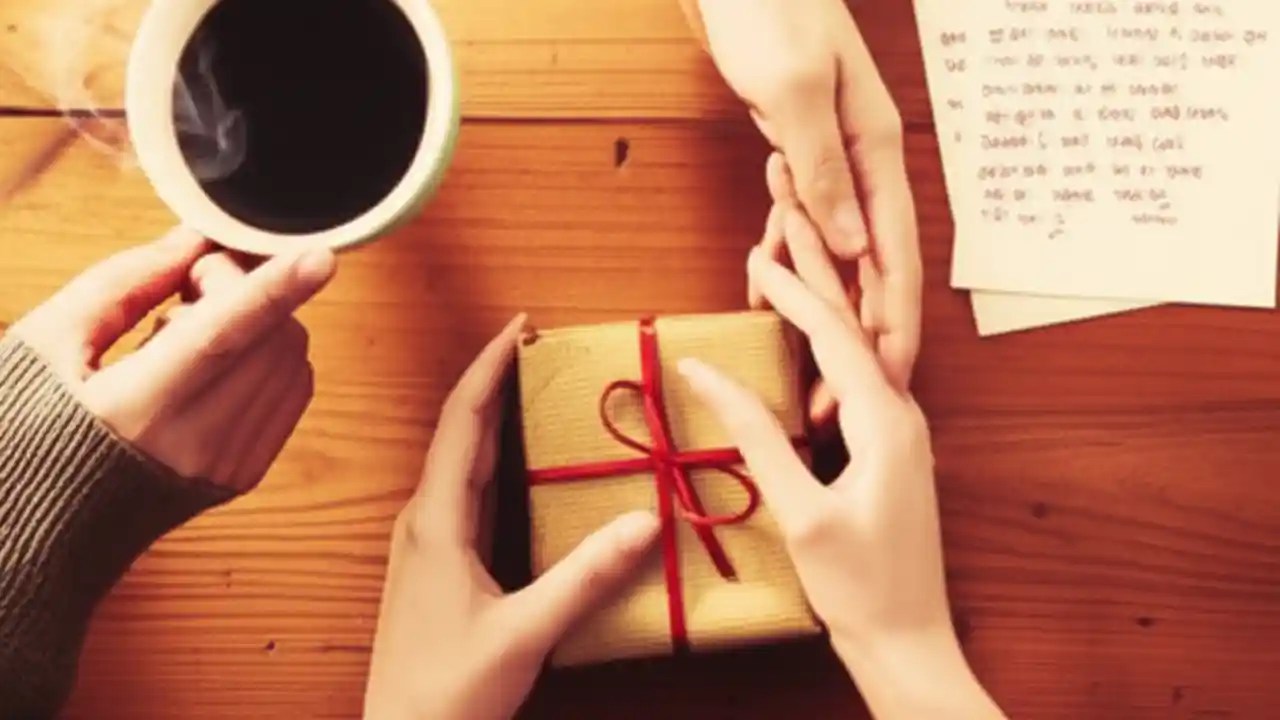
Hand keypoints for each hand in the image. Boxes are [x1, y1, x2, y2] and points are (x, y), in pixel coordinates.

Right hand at [10, 227, 334, 491]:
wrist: (36, 521)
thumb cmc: (28, 423)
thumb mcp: (49, 340)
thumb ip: (124, 283)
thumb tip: (196, 242)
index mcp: (136, 409)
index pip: (222, 337)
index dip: (273, 291)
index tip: (319, 257)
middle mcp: (194, 444)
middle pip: (268, 341)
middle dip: (245, 291)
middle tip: (188, 290)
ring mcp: (228, 465)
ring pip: (290, 363)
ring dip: (259, 326)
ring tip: (185, 336)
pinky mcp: (246, 474)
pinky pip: (291, 394)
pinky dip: (268, 360)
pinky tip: (209, 365)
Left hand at [364, 316, 659, 719]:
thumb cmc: (449, 692)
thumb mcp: (525, 634)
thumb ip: (585, 578)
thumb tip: (644, 522)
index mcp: (436, 521)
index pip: (463, 420)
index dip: (489, 365)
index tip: (522, 325)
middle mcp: (424, 520)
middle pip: (461, 431)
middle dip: (498, 382)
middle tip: (547, 348)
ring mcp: (426, 544)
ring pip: (462, 462)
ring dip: (496, 420)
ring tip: (539, 389)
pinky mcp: (435, 566)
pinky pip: (467, 493)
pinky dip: (496, 462)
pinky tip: (524, 465)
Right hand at [678, 209, 1002, 717]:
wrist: (909, 641)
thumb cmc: (860, 587)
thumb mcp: (800, 511)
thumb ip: (754, 435)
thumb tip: (703, 371)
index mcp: (888, 420)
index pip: (834, 331)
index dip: (794, 284)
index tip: (757, 244)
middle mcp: (902, 413)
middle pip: (852, 323)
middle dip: (820, 264)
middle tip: (791, 208)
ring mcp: (898, 431)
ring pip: (854, 347)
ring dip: (823, 297)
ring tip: (791, 252)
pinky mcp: (887, 449)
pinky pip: (854, 378)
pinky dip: (824, 344)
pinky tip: (805, 334)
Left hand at [681, 0, 920, 391]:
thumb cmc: (770, 8)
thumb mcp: (795, 87)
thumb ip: (823, 167)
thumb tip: (851, 246)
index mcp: (875, 149)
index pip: (896, 254)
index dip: (894, 323)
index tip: (890, 383)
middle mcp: (862, 161)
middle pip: (873, 266)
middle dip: (862, 337)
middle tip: (838, 403)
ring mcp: (832, 159)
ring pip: (837, 253)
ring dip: (823, 309)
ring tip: (804, 368)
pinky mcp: (799, 155)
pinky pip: (802, 223)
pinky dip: (785, 260)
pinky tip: (765, 290)